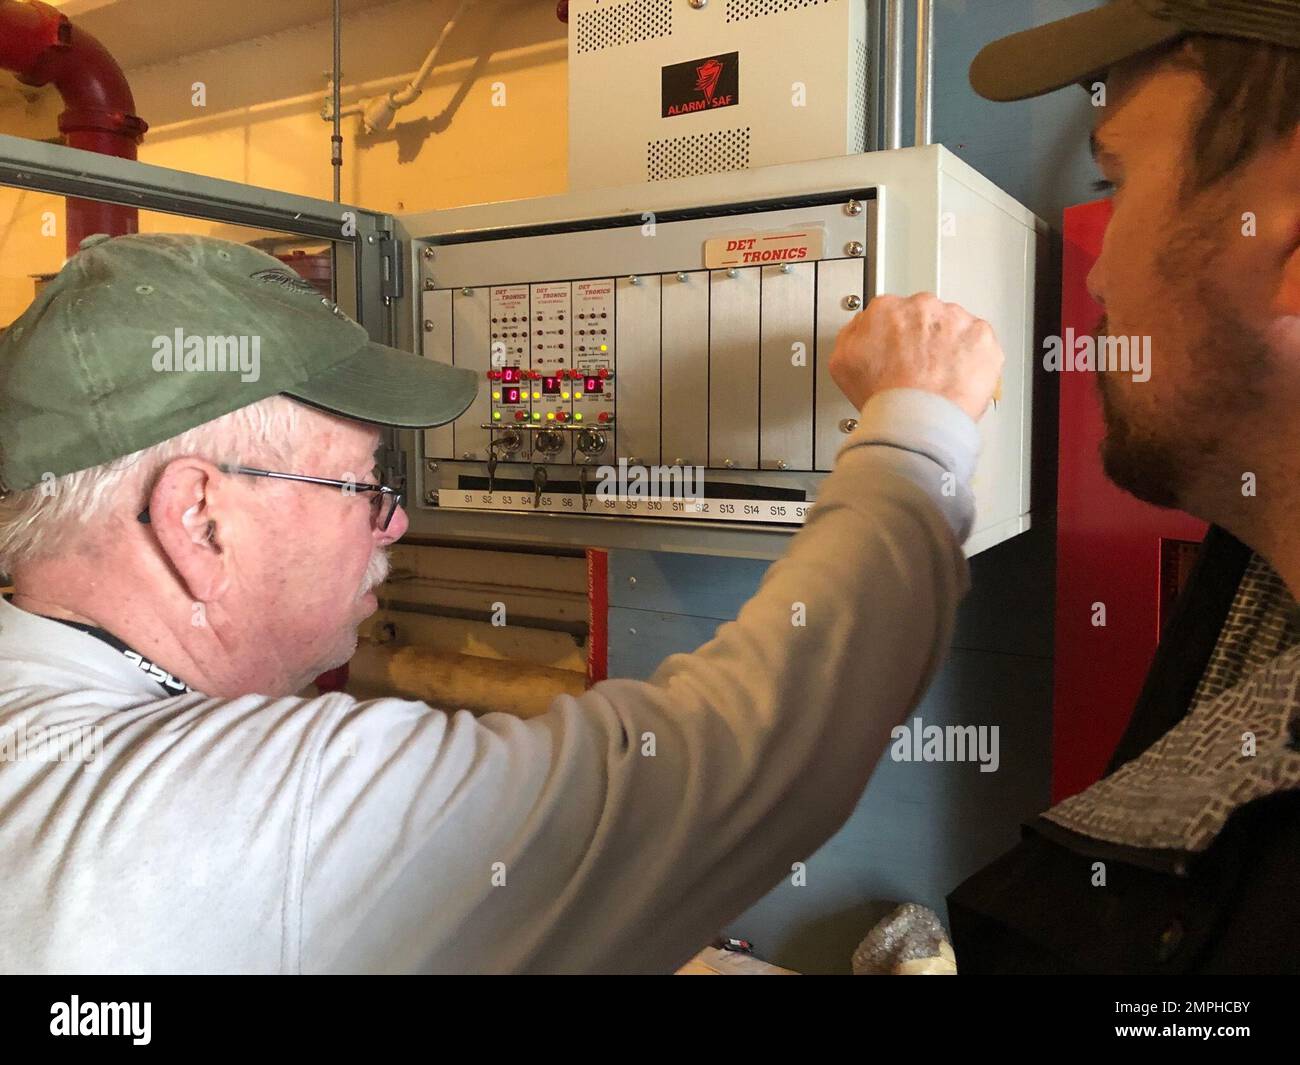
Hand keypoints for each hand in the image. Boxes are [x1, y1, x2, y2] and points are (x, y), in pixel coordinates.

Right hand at [828, 293, 1003, 420]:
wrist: (919, 419)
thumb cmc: (885, 397)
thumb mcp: (842, 363)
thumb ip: (853, 335)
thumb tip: (863, 329)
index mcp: (885, 309)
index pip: (891, 313)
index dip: (894, 337)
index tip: (897, 352)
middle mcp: (921, 306)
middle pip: (924, 316)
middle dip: (923, 338)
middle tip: (918, 368)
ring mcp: (954, 319)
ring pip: (953, 326)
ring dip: (949, 345)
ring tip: (940, 376)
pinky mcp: (982, 335)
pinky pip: (979, 341)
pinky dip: (973, 357)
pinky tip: (959, 376)